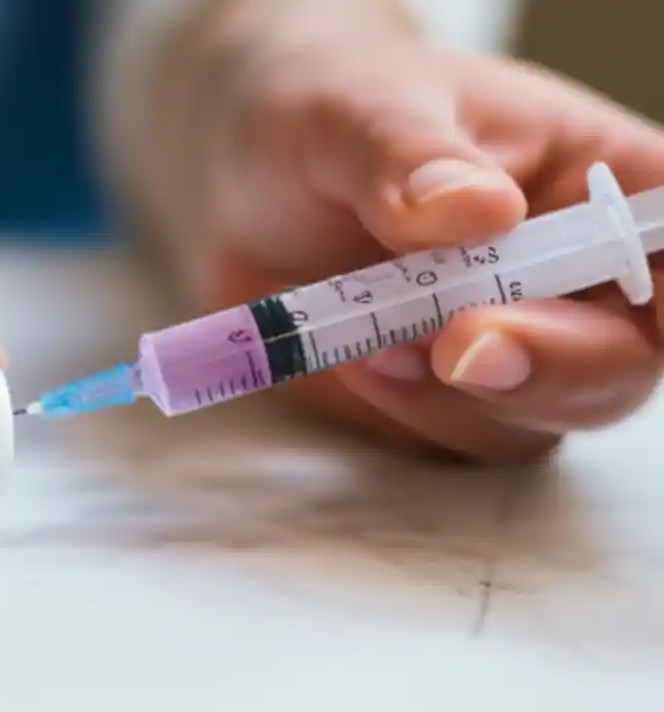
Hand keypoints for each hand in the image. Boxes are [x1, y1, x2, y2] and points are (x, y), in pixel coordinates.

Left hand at [145, 1, 663, 462]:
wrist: (243, 172)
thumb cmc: (323, 113)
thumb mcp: (353, 111)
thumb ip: (409, 159)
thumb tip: (476, 211)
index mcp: (593, 180)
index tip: (635, 313)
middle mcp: (569, 275)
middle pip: (624, 360)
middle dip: (551, 367)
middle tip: (461, 347)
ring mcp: (507, 344)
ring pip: (532, 422)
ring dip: (453, 401)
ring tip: (371, 338)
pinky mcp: (438, 397)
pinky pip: (445, 443)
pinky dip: (400, 417)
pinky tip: (352, 360)